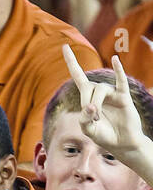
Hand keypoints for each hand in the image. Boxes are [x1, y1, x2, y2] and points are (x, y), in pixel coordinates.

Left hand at [61, 44, 145, 162]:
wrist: (122, 143)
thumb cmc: (104, 136)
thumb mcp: (88, 130)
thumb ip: (84, 119)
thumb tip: (92, 106)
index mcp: (88, 97)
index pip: (78, 75)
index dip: (71, 62)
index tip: (65, 46)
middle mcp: (100, 91)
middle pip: (87, 86)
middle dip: (85, 101)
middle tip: (91, 116)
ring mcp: (112, 93)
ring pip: (100, 89)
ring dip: (97, 103)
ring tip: (99, 118)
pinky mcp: (123, 96)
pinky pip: (120, 80)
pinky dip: (118, 69)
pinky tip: (115, 59)